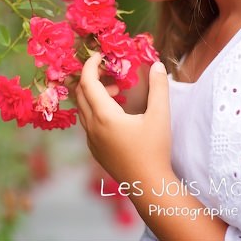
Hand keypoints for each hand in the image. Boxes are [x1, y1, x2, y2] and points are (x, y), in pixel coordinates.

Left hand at [74, 53, 171, 183]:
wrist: (148, 185)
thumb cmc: (155, 150)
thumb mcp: (160, 116)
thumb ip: (159, 88)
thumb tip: (158, 65)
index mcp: (104, 116)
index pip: (87, 82)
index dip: (90, 65)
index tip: (99, 55)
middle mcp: (91, 126)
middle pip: (80, 93)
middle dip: (91, 78)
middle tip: (109, 71)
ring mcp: (91, 139)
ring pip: (82, 108)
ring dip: (94, 95)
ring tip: (118, 93)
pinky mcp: (94, 149)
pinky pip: (86, 122)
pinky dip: (94, 110)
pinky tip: (115, 113)